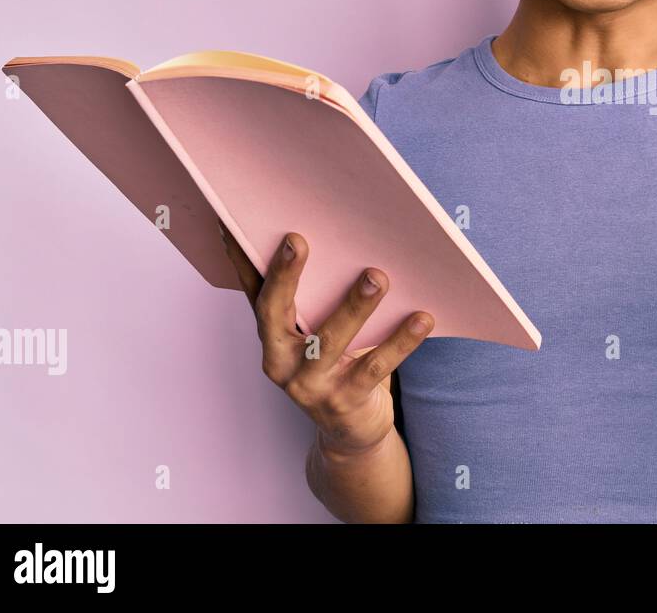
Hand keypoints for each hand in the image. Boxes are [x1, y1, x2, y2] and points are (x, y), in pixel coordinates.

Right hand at [219, 225, 434, 455]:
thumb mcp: (313, 334)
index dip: (241, 261)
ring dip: (354, 307)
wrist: (352, 432)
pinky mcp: (346, 400)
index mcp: (271, 337)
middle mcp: (280, 362)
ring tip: (376, 277)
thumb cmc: (334, 366)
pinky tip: (422, 318)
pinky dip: (401, 341)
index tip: (233, 225)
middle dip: (286, 277)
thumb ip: (309, 298)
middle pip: (275, 314)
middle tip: (298, 240)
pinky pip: (376, 366)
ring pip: (330, 341)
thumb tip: (318, 237)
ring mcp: (310, 384)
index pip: (252, 293)